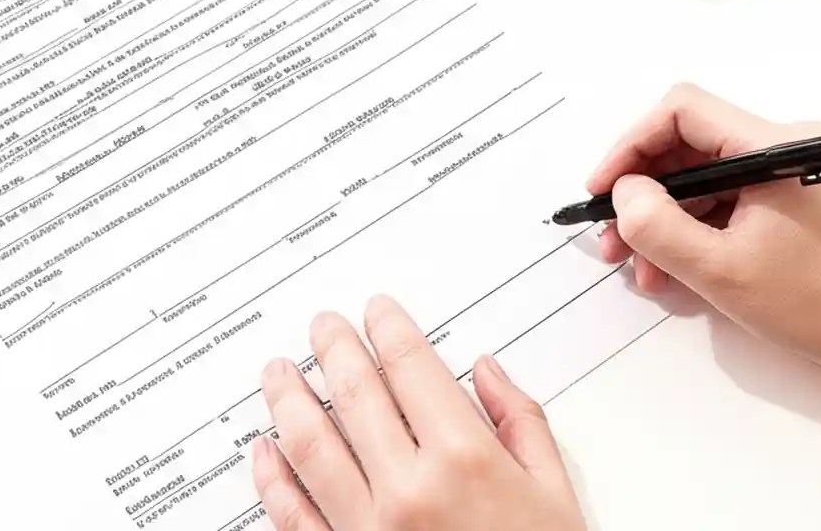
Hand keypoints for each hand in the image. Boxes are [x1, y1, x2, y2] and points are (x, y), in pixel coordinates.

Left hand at [252, 296, 585, 530]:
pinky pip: (293, 515)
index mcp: (466, 459)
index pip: (413, 369)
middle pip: (356, 396)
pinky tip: (264, 452)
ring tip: (279, 371)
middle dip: (335, 349)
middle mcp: (409, 489)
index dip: (389, 329)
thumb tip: (485, 371)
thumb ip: (521, 421)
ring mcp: (368, 529)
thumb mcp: (556, 492)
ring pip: (311, 446)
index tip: (377, 311)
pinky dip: (272, 478)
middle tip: (322, 325)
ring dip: (289, 400)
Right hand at [588, 84, 820, 379]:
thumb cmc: (819, 303)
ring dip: (668, 220)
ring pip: (711, 180)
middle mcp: (787, 146)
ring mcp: (798, 174)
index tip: (602, 191)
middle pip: (692, 146)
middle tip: (611, 241)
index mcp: (772, 145)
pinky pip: (738, 202)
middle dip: (643, 193)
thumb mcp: (721, 269)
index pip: (682, 111)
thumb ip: (658, 225)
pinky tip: (680, 271)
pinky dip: (702, 230)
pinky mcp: (805, 204)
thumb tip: (626, 192)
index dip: (630, 145)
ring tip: (644, 271)